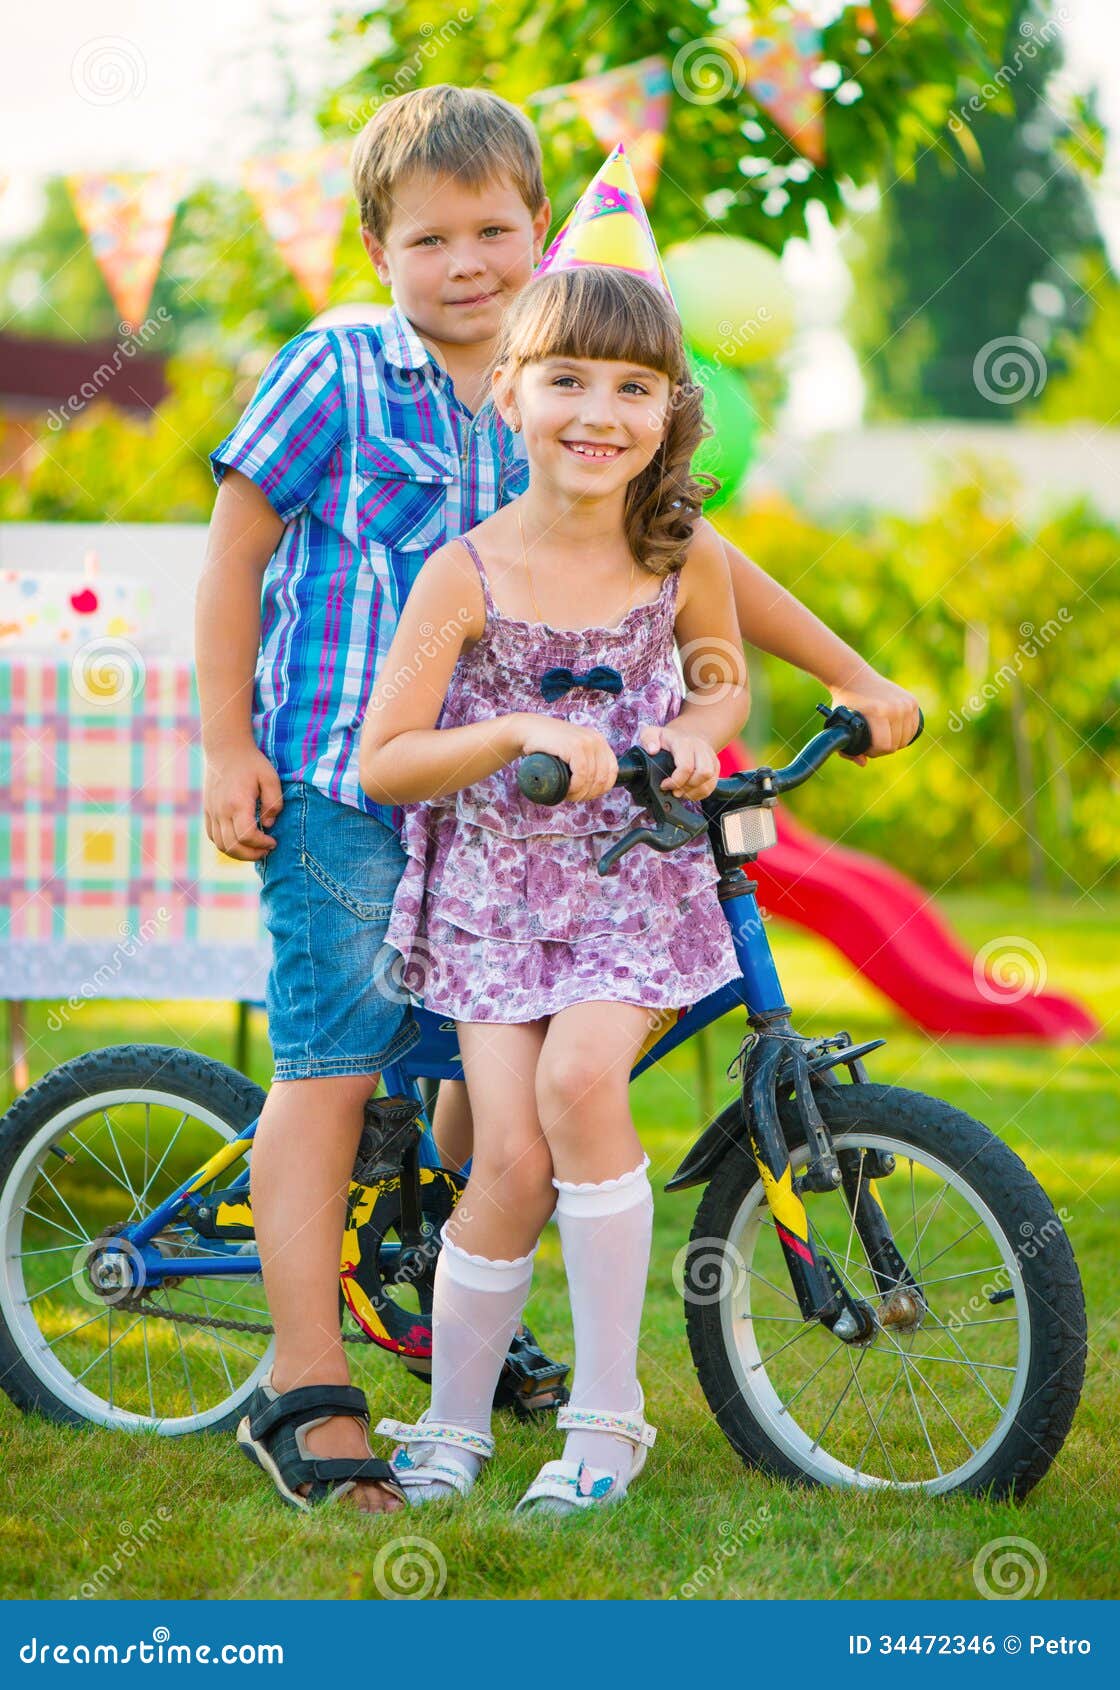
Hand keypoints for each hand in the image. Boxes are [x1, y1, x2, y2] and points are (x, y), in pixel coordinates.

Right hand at [203, 745, 283, 860]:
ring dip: (238, 853)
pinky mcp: (208, 811)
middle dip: (251, 854)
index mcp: (238, 803)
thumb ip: (273, 803)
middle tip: (266, 851)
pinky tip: (239, 841)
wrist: (226, 749)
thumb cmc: (252, 763)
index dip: (261, 844)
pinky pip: (213, 836)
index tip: (273, 842)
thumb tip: (268, 825)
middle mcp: (221, 810)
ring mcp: (212, 812)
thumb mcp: (270, 777)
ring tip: (254, 849)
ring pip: (220, 845)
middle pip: (232, 846)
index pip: (247, 836)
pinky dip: (226, 844)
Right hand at [516, 716, 617, 802]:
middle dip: (590, 794)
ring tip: (567, 795)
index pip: (612, 772)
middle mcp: (596, 740)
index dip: (601, 789)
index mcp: (600, 742)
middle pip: (604, 778)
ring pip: (593, 778)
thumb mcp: (573, 751)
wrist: (528, 730)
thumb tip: (595, 786)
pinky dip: (575, 787)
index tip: (586, 795)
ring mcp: (586, 741)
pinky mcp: (574, 746)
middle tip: (574, 797)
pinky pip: (582, 774)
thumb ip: (586, 761)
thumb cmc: (548, 746)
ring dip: (580, 793)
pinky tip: (567, 790)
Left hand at [638, 723, 719, 799]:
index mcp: (684, 742)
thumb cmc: (666, 738)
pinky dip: (700, 792)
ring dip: (694, 791)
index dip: (675, 781)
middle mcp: (700, 749)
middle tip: (674, 790)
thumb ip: (648, 738)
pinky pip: (713, 784)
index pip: (686, 766)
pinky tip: (689, 791)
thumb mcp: (651, 733)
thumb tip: (652, 750)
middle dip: (687, 787)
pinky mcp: (715, 766)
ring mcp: (710, 757)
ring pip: (710, 781)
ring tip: (681, 791)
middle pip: (703, 774)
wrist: (685, 733)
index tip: (664, 785)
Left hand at [828, 670, 921, 764]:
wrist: (856, 678)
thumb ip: (848, 749)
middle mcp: (895, 708)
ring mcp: (905, 704)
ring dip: (895, 742)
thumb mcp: (841, 726)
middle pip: (896, 744)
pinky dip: (906, 733)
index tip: (866, 748)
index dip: (874, 752)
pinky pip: (914, 727)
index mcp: (878, 713)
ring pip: (906, 738)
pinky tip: (895, 733)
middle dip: (883, 748)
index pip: (885, 746)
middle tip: (873, 743)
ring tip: (883, 737)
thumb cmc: (846, 704)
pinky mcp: (912, 702)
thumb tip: (863, 763)